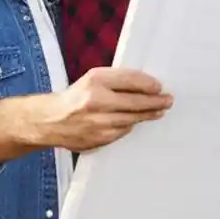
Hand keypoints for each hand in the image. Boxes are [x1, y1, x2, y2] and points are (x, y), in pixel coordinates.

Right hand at [36, 67, 172, 151]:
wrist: (51, 120)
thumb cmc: (76, 96)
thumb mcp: (93, 79)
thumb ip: (117, 81)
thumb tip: (146, 85)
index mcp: (95, 81)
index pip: (130, 80)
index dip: (148, 84)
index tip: (159, 87)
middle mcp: (96, 101)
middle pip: (135, 102)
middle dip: (155, 102)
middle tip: (168, 101)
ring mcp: (98, 123)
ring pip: (131, 119)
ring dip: (147, 115)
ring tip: (158, 112)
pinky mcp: (98, 139)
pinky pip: (122, 131)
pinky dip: (130, 125)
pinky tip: (136, 121)